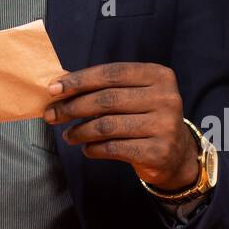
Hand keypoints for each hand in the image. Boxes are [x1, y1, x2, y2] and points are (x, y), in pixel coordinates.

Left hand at [43, 62, 199, 191]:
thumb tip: (59, 87)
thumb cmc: (145, 117)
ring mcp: (165, 125)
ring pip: (107, 126)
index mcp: (158, 75)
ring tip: (68, 134)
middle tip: (51, 114)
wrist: (177, 154)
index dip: (79, 80)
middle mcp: (166, 98)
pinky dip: (93, 148)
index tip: (53, 89)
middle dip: (72, 107)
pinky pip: (114, 148)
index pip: (111, 73)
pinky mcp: (158, 152)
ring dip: (80, 130)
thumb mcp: (134, 95)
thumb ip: (104, 87)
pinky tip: (86, 148)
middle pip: (107, 99)